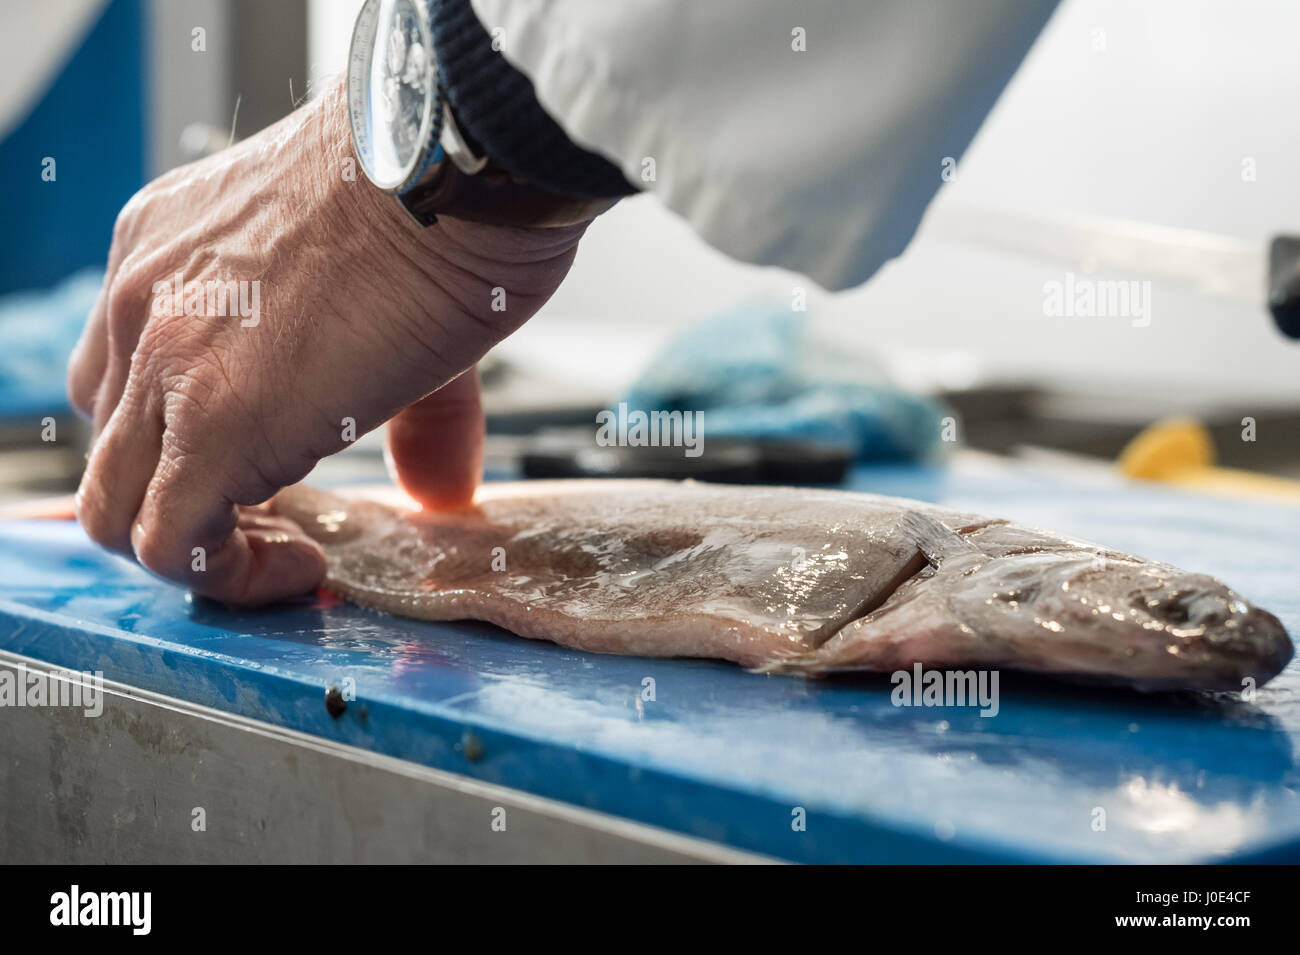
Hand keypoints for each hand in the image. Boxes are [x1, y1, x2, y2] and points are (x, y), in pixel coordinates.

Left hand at [67, 78, 586, 603]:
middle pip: (110, 447)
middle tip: (274, 518)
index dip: (186, 444)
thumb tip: (441, 488)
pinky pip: (171, 543)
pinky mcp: (213, 423)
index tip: (266, 473)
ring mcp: (165, 360)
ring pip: (115, 506)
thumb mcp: (387, 290)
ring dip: (200, 548)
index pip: (127, 379)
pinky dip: (228, 576)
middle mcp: (143, 300)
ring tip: (286, 549)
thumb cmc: (438, 201)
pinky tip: (303, 565)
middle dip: (185, 499)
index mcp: (170, 254)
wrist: (453, 170)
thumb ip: (409, 410)